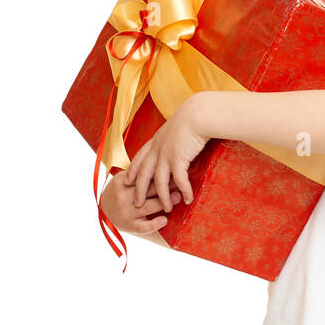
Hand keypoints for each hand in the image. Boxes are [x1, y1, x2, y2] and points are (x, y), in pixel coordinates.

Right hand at [99, 169, 175, 238]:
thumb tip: (163, 165)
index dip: (159, 172)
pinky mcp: (128, 226)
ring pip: (147, 206)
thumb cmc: (120, 193)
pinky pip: (143, 227)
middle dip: (165, 186)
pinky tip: (164, 221)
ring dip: (163, 202)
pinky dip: (154, 224)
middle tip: (180, 182)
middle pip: (147, 190)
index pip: (143, 176)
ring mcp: (125, 212)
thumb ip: (139, 174)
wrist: (103, 211)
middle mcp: (123, 196)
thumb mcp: (125, 180)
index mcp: (122, 182)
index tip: (173, 169)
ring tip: (178, 198)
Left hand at [125, 95, 207, 210]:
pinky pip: (179, 181)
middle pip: (143, 174)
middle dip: (139, 190)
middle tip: (137, 204)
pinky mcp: (178, 160)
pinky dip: (184, 191)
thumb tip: (176, 144)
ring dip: (163, 198)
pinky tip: (188, 199)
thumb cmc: (192, 119)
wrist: (198, 114)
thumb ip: (172, 139)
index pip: (139, 158)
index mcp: (155, 142)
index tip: (126, 181)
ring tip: (166, 209)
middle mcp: (157, 150)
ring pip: (159, 182)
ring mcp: (166, 155)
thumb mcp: (176, 128)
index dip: (132, 170)